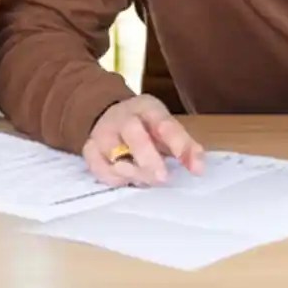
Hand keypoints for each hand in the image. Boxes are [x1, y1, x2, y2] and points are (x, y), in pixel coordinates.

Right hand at [82, 95, 204, 186]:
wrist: (106, 115)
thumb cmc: (144, 126)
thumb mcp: (165, 127)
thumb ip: (184, 147)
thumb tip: (199, 169)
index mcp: (147, 108)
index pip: (165, 124)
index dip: (181, 146)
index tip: (196, 169)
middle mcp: (122, 117)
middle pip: (134, 135)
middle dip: (149, 160)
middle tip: (163, 178)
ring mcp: (103, 133)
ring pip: (116, 157)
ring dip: (134, 173)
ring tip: (147, 179)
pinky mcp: (89, 149)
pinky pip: (101, 170)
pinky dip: (116, 179)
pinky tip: (127, 179)